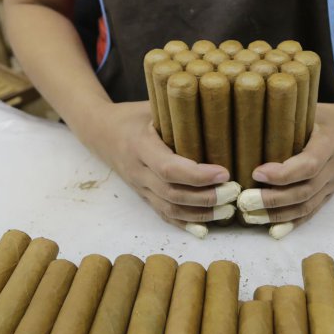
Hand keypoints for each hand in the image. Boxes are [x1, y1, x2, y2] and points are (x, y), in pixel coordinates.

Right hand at [90, 101, 237, 231]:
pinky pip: (163, 214)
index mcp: (140, 146)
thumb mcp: (152, 107)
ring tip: (227, 210)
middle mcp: (138, 171)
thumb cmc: (133, 116)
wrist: (100, 132)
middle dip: (205, 198)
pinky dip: (185, 224)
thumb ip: (179, 110)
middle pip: (172, 193)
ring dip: (200, 214)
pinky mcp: (143, 196)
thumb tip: (217, 106)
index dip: (197, 175)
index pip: (169, 168)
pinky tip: (205, 227)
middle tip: (233, 193)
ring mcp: (139, 187)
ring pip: (169, 208)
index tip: (224, 173)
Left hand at [241, 103, 333, 229]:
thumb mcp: (310, 108)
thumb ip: (285, 114)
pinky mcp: (329, 194)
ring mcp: (333, 184)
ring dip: (278, 215)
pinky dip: (291, 224)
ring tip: (250, 216)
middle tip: (244, 200)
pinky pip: (311, 213)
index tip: (257, 173)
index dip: (283, 174)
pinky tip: (272, 231)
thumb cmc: (325, 116)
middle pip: (305, 191)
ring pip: (307, 206)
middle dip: (273, 199)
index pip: (309, 165)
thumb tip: (247, 115)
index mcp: (330, 143)